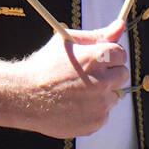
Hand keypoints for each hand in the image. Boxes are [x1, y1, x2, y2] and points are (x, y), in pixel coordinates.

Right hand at [13, 18, 129, 138]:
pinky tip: (75, 104)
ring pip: (114, 95)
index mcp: (97, 57)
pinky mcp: (96, 122)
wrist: (25, 95)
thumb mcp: (68, 42)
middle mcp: (103, 81)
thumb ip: (98, 34)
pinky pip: (104, 113)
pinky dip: (94, 109)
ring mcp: (100, 104)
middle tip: (88, 74)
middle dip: (109, 73)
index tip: (96, 59)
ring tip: (78, 90)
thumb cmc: (45, 65)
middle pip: (123, 74)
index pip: (121, 54)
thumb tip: (121, 25)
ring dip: (103, 92)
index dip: (108, 55)